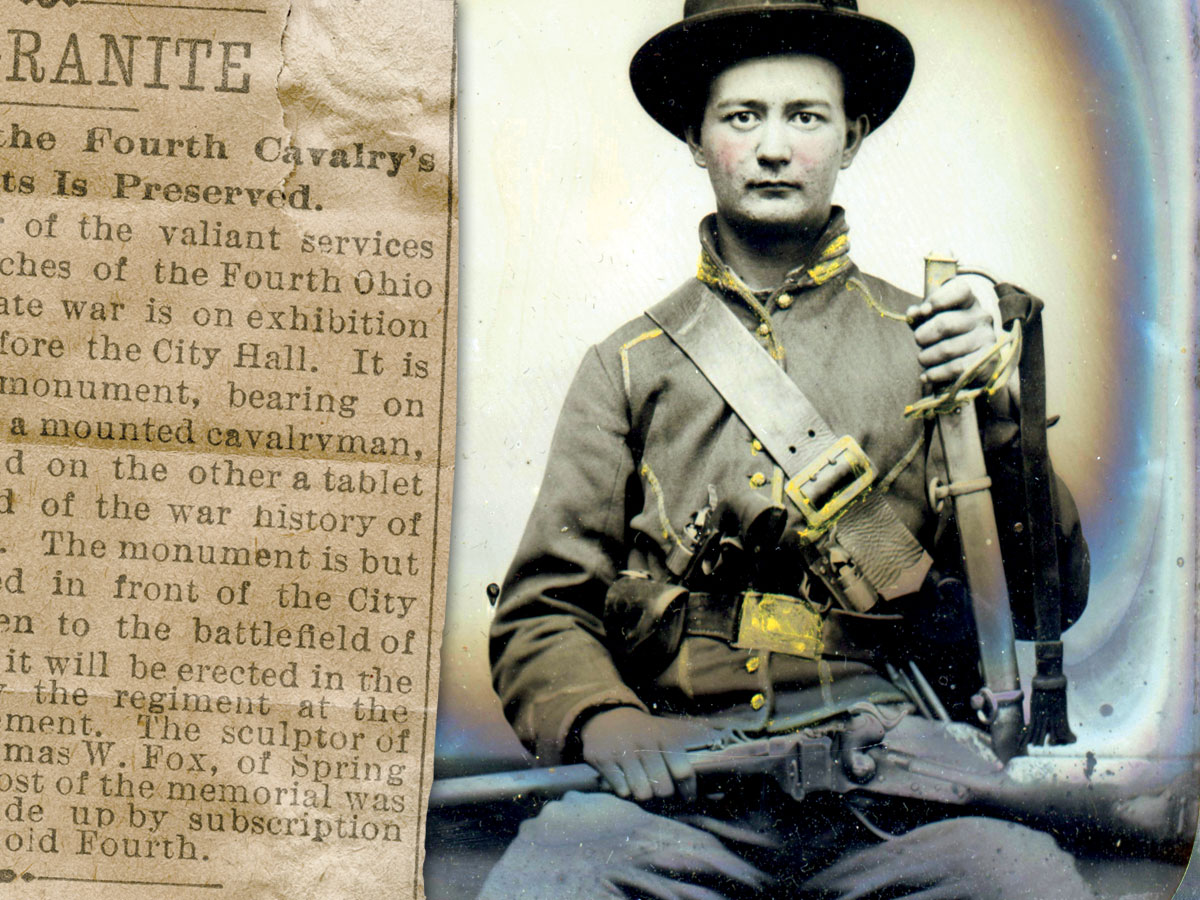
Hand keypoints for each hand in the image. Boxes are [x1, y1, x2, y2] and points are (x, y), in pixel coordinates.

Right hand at [580, 707, 716, 801]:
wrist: (606, 716)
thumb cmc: (646, 730)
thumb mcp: (670, 728)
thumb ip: (698, 734)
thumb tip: (728, 738)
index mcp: (665, 738)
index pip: (683, 773)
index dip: (689, 792)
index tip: (689, 798)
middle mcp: (645, 745)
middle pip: (663, 788)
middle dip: (665, 795)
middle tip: (663, 792)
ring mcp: (622, 752)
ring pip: (641, 793)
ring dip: (645, 795)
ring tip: (645, 789)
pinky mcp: (602, 759)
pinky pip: (621, 791)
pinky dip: (625, 792)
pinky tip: (626, 782)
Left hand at [906, 277, 998, 387]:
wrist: (968, 366)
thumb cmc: (943, 338)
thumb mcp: (928, 323)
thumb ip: (919, 316)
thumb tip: (913, 313)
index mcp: (969, 301)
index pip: (959, 290)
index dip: (938, 300)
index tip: (923, 311)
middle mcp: (982, 317)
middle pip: (945, 324)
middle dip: (923, 335)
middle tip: (919, 341)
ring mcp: (987, 338)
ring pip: (947, 349)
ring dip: (927, 357)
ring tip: (923, 359)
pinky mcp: (987, 361)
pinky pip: (956, 368)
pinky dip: (935, 373)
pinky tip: (926, 376)